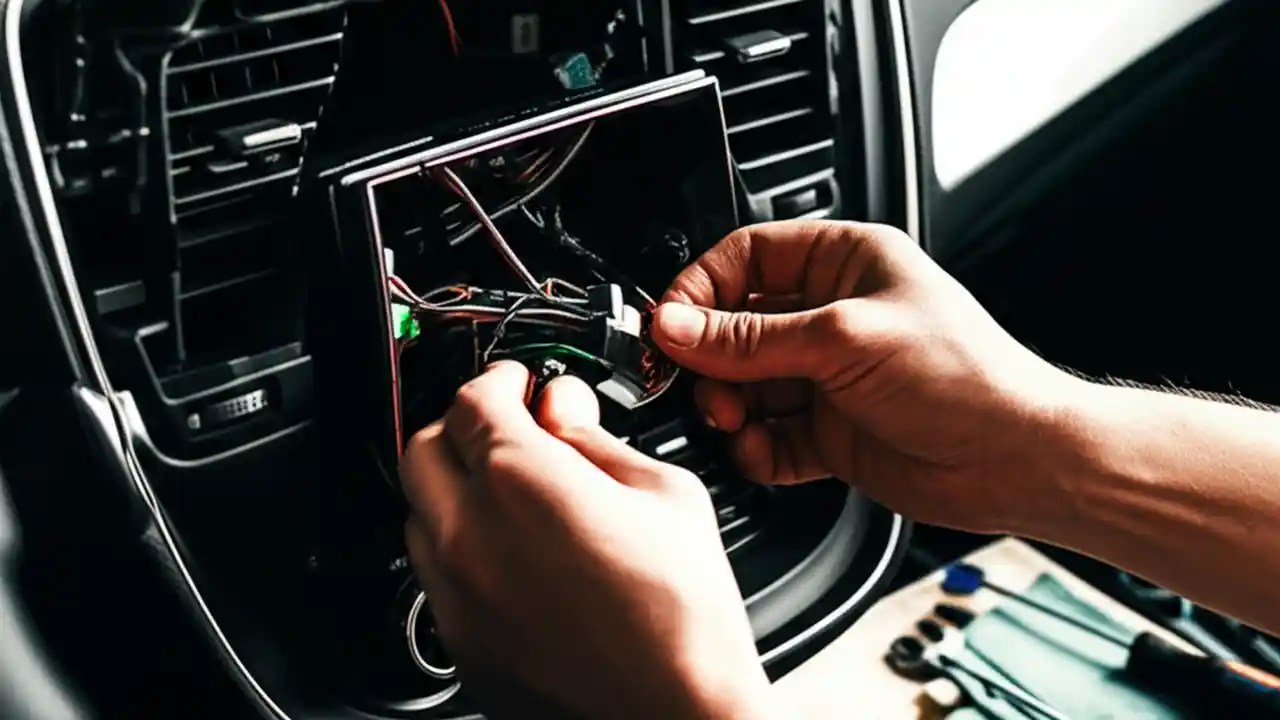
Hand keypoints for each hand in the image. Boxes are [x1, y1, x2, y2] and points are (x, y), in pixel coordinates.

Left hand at [400, 361, 773, 719]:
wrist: (677, 717)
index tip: (521, 385)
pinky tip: (513, 557)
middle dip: (465, 427)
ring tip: (512, 497)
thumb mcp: (665, 493)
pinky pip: (436, 577)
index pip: (474, 398)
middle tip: (509, 430)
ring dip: (455, 490)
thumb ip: (597, 440)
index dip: (501, 380)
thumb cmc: (684, 619)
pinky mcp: (460, 644)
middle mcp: (472, 534)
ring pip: (420, 514)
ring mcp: (457, 596)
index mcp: (522, 481)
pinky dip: (461, 551)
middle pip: (426, 448)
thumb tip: (565, 409)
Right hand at [650, 220, 1085, 533]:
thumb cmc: (966, 377)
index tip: (669, 325)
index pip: (744, 258)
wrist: (1016, 459)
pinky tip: (763, 453)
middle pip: (734, 327)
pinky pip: (768, 437)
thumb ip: (750, 338)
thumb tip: (677, 327)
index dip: (699, 289)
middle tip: (702, 385)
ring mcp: (829, 376)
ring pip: (744, 387)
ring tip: (737, 422)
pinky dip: (756, 450)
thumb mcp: (844, 338)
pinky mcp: (830, 431)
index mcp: (843, 262)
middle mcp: (831, 315)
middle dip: (710, 360)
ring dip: (730, 408)